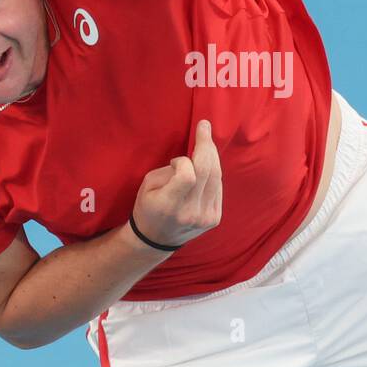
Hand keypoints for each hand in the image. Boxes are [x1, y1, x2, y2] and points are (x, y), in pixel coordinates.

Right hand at [131, 119, 222, 248]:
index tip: (176, 159)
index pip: (188, 176)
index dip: (184, 161)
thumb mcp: (148, 186)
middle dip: (206, 145)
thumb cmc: (148, 208)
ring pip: (216, 177)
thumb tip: (191, 159)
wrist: (157, 239)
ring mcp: (206, 217)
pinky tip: (207, 166)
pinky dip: (213, 173)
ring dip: (212, 156)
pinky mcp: (215, 218)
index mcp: (170, 205)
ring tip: (206, 143)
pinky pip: (218, 187)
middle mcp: (191, 213)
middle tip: (204, 126)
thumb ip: (170, 171)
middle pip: (207, 172)